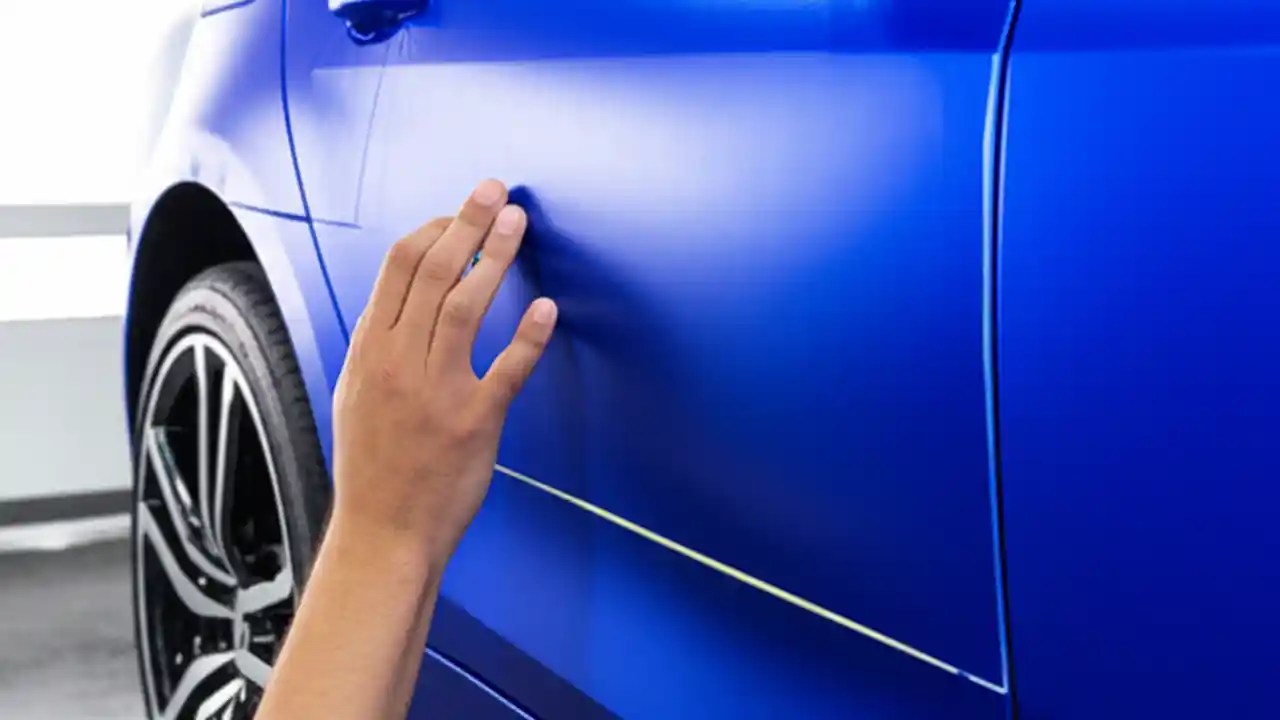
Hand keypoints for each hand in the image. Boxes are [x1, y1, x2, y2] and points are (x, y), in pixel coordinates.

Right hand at [330, 179, 556, 567]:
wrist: (383, 533)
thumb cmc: (374, 465)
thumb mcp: (357, 393)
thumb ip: (379, 344)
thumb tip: (399, 300)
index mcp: (370, 350)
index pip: (398, 269)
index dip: (434, 230)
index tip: (460, 213)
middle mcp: (398, 363)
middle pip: (433, 273)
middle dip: (466, 223)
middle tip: (494, 190)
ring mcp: (436, 392)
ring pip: (464, 306)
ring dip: (494, 258)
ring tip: (517, 223)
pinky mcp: (473, 422)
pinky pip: (506, 370)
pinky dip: (528, 337)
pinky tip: (547, 308)